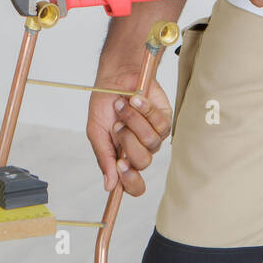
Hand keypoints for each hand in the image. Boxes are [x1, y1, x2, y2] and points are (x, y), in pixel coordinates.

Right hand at [86, 68, 172, 196]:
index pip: (133, 185)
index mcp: (122, 158)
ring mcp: (154, 135)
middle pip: (143, 162)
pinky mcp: (165, 119)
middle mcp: (140, 150)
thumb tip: (109, 186)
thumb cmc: (105, 103)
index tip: (120, 166)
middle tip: (117, 125)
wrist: (116, 76)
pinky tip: (136, 99)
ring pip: (152, 142)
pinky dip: (146, 110)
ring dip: (134, 121)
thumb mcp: (96, 130)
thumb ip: (103, 157)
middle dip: (128, 141)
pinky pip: (161, 124)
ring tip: (123, 106)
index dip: (131, 182)